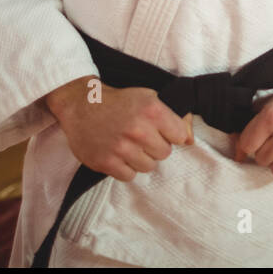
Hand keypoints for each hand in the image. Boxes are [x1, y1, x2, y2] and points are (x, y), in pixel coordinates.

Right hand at [47, 77, 192, 182]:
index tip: (159, 130)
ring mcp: (121, 148)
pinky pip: (129, 176)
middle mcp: (139, 130)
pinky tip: (118, 154)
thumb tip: (190, 141)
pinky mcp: (106, 162)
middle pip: (164, 154)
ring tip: (128, 145)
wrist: (82, 104)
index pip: (179, 136)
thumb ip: (174, 117)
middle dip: (155, 146)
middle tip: (140, 137)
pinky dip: (125, 168)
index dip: (170, 134)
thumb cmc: (118, 101)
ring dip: (140, 158)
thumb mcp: (149, 97)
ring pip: (148, 167)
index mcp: (152, 111)